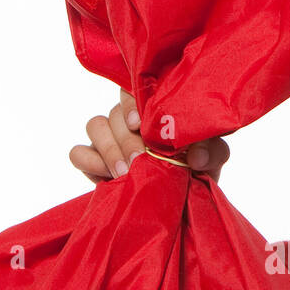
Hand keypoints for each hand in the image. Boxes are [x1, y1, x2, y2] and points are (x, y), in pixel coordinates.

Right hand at [69, 88, 230, 183]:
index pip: (133, 89)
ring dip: (109, 149)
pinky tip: (106, 177)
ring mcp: (108, 137)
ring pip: (95, 125)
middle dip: (126, 139)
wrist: (183, 200)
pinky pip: (78, 152)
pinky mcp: (93, 159)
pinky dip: (89, 162)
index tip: (138, 125)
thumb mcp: (212, 158)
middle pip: (115, 112)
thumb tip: (196, 156)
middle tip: (138, 161)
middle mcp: (128, 118)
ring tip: (124, 172)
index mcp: (153, 108)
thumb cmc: (196, 170)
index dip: (131, 103)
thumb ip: (212, 151)